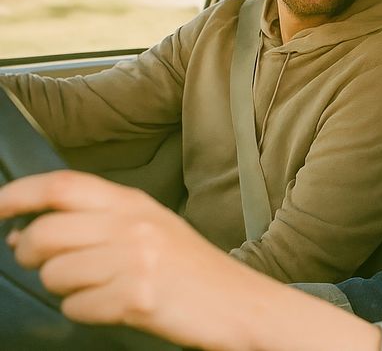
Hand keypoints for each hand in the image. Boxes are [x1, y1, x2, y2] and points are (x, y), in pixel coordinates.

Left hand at [0, 170, 272, 348]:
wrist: (240, 305)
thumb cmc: (192, 271)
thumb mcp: (150, 228)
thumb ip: (95, 223)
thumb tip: (24, 233)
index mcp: (134, 202)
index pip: (61, 186)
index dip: (18, 195)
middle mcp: (133, 224)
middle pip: (46, 232)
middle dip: (32, 255)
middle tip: (50, 266)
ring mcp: (136, 260)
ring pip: (55, 275)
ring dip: (66, 289)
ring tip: (101, 289)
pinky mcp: (136, 297)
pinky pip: (76, 308)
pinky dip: (88, 313)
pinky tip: (117, 307)